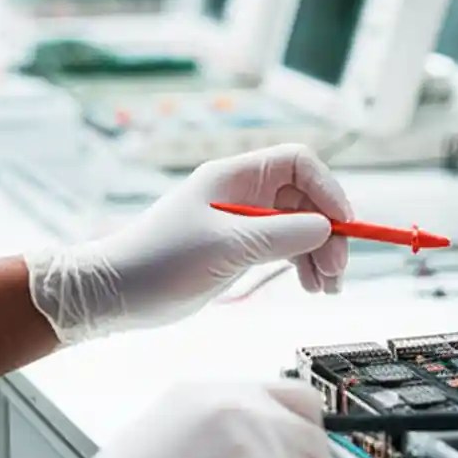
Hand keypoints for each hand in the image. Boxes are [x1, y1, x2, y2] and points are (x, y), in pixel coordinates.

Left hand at [26, 144, 351, 342]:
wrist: (114, 294)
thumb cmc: (159, 262)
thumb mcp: (227, 247)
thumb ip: (281, 235)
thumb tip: (326, 228)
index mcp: (235, 177)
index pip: (299, 163)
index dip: (328, 189)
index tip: (343, 225)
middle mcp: (242, 193)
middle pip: (306, 199)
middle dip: (328, 233)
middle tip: (337, 272)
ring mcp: (242, 221)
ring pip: (300, 227)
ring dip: (320, 254)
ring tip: (327, 289)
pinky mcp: (239, 248)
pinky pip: (284, 248)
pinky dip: (302, 265)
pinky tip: (310, 287)